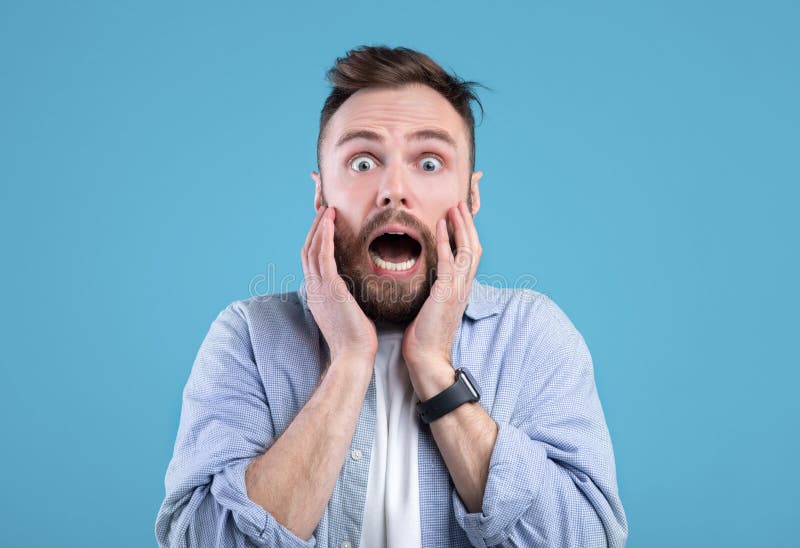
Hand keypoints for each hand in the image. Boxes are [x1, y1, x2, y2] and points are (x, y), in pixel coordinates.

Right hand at [301, 206, 377, 363]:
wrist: (354, 356)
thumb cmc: (357, 339)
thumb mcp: (349, 312)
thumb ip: (348, 296)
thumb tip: (357, 287)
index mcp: (317, 294)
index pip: (312, 260)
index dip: (318, 240)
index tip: (327, 224)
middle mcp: (314, 288)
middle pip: (308, 250)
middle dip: (316, 228)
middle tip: (325, 209)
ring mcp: (319, 288)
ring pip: (313, 249)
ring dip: (320, 227)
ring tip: (328, 209)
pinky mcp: (329, 289)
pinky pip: (323, 256)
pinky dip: (325, 237)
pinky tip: (330, 223)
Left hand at [402, 200, 481, 374]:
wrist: (426, 358)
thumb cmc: (424, 335)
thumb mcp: (431, 305)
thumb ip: (433, 288)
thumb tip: (424, 274)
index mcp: (460, 288)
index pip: (470, 253)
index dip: (468, 232)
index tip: (460, 214)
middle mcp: (463, 286)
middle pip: (475, 246)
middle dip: (469, 222)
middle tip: (462, 201)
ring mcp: (457, 290)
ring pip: (467, 250)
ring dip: (461, 225)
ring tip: (454, 206)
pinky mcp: (446, 294)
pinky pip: (449, 262)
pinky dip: (445, 241)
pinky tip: (440, 225)